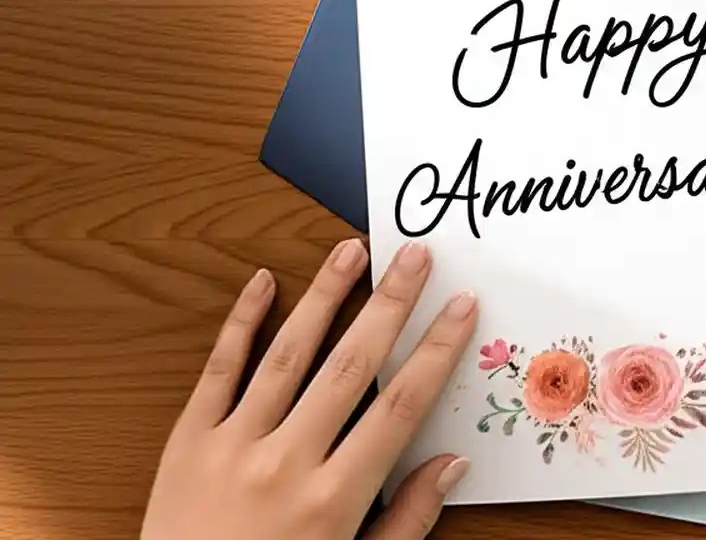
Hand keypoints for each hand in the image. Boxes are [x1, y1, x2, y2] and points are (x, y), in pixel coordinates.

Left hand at [142, 240, 477, 539]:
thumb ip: (407, 520)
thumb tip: (452, 465)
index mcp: (334, 499)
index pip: (401, 405)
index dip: (436, 350)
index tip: (460, 308)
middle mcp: (286, 463)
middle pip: (352, 365)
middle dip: (390, 304)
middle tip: (414, 256)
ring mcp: (232, 446)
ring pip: (288, 354)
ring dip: (325, 295)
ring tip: (352, 250)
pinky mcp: (188, 441)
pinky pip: (219, 369)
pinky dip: (241, 321)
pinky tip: (264, 281)